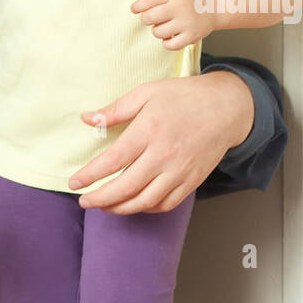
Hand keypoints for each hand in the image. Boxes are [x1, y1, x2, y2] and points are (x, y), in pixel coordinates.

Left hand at [68, 70, 254, 213]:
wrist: (228, 108)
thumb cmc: (185, 97)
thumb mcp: (147, 93)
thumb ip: (115, 109)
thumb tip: (86, 119)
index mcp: (149, 131)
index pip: (112, 161)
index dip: (90, 176)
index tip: (74, 183)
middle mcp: (164, 155)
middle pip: (126, 188)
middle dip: (100, 199)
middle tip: (84, 201)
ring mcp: (180, 171)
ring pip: (144, 201)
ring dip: (120, 208)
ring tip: (104, 206)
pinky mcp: (192, 181)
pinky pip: (165, 203)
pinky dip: (146, 208)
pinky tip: (133, 203)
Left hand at [131, 0, 212, 49]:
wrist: (216, 4)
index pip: (146, 1)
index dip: (137, 7)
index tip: (137, 9)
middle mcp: (179, 6)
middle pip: (148, 18)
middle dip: (147, 19)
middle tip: (154, 17)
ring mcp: (186, 21)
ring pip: (157, 32)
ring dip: (158, 31)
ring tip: (167, 25)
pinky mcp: (192, 35)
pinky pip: (170, 45)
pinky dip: (167, 43)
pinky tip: (171, 36)